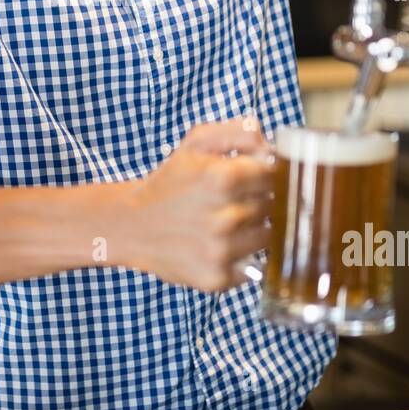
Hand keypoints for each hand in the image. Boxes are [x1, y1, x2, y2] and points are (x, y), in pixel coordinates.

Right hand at [127, 117, 274, 292]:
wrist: (133, 225)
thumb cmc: (171, 181)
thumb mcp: (197, 142)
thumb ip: (239, 132)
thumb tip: (272, 146)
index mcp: (222, 178)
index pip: (275, 176)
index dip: (265, 175)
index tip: (254, 179)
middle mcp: (225, 217)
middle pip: (273, 207)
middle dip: (260, 201)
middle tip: (236, 201)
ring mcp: (221, 251)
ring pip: (268, 238)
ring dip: (255, 230)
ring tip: (228, 223)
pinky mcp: (217, 277)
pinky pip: (253, 267)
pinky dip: (243, 257)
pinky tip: (221, 246)